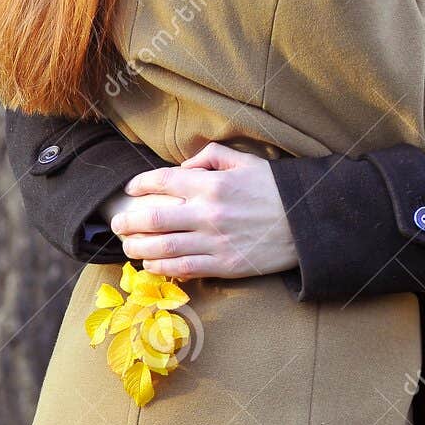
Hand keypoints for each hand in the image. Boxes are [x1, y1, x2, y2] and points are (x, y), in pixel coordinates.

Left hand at [104, 142, 298, 279]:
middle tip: (117, 223)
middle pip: (153, 218)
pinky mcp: (224, 266)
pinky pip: (184, 268)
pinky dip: (161, 267)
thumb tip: (181, 168)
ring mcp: (215, 242)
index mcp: (211, 184)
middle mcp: (208, 213)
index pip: (162, 182)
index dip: (139, 184)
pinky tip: (151, 264)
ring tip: (128, 246)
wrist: (306, 223)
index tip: (131, 189)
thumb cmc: (275, 189)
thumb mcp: (246, 160)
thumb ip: (210, 156)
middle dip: (128, 221)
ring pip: (163, 248)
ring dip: (138, 248)